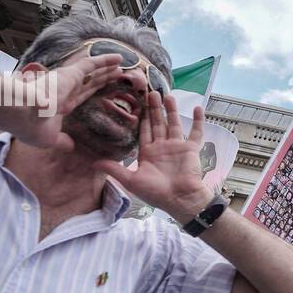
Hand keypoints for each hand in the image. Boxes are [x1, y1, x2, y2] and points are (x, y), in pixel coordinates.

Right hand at [1, 53, 124, 149]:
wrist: (19, 112)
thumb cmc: (30, 126)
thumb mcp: (50, 139)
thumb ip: (62, 141)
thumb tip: (70, 147)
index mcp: (59, 105)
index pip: (81, 96)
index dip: (93, 92)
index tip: (105, 89)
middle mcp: (64, 90)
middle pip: (89, 83)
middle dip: (102, 78)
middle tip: (117, 75)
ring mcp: (66, 81)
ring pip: (91, 72)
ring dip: (106, 68)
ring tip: (121, 65)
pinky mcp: (69, 74)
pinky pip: (91, 65)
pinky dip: (105, 61)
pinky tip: (118, 59)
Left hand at [94, 92, 212, 220]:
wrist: (180, 200)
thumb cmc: (156, 193)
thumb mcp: (131, 180)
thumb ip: (115, 169)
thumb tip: (94, 163)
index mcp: (148, 152)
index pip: (143, 130)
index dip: (140, 117)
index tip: (137, 102)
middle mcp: (162, 147)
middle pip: (157, 123)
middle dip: (154, 108)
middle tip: (151, 92)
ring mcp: (177, 146)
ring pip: (174, 123)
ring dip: (171, 110)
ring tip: (168, 95)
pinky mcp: (191, 149)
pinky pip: (196, 132)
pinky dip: (198, 121)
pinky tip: (198, 107)